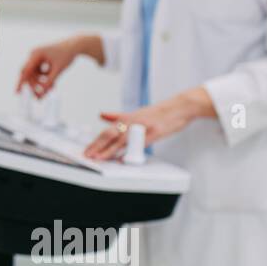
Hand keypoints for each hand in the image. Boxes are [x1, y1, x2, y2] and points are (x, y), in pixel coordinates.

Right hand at [16, 38, 80, 98]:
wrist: (74, 46)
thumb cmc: (66, 54)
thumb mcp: (58, 70)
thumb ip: (49, 81)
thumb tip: (43, 91)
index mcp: (36, 54)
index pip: (25, 70)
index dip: (21, 82)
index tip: (18, 92)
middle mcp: (34, 55)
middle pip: (29, 74)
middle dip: (34, 86)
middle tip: (40, 96)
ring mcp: (36, 58)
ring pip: (34, 75)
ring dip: (41, 83)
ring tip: (52, 88)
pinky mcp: (40, 60)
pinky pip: (38, 73)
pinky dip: (44, 79)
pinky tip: (52, 83)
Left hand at [83, 87, 214, 160]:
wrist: (179, 107)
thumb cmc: (158, 112)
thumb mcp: (135, 113)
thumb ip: (117, 116)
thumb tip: (101, 115)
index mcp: (126, 118)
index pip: (106, 131)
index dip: (95, 141)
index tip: (87, 150)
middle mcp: (131, 122)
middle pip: (110, 135)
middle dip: (97, 147)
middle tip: (88, 156)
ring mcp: (142, 127)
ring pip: (121, 140)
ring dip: (109, 150)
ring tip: (100, 158)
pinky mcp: (153, 133)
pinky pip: (139, 144)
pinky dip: (129, 152)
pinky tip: (122, 158)